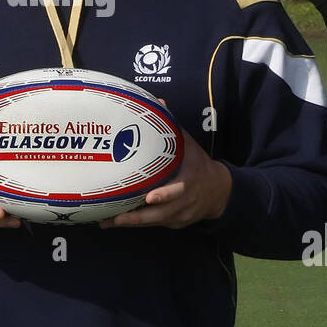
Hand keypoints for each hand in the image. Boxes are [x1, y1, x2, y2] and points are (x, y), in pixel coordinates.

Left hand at [103, 130, 231, 228]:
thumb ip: (173, 127)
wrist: (220, 192)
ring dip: (130, 223)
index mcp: (189, 182)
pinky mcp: (174, 224)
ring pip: (154, 222)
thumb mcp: (190, 145)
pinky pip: (154, 225)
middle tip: (114, 217)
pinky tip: (115, 222)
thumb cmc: (199, 165)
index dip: (165, 195)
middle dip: (136, 217)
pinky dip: (137, 224)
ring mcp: (179, 216)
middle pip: (160, 214)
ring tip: (107, 222)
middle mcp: (184, 202)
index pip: (178, 191)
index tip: (150, 197)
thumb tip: (158, 102)